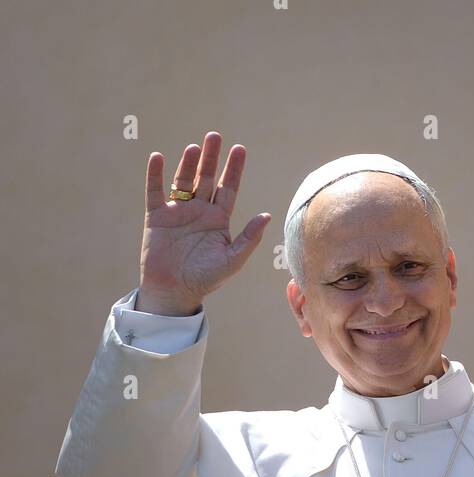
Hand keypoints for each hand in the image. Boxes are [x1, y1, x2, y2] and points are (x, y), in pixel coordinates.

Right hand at [137, 132, 271, 313]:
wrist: (175, 292)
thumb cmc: (206, 279)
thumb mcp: (233, 260)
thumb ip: (249, 238)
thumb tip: (267, 215)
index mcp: (218, 219)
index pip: (228, 188)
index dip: (233, 169)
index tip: (239, 149)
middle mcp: (199, 211)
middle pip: (206, 178)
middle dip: (211, 158)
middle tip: (215, 136)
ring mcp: (178, 211)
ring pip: (184, 181)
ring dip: (188, 164)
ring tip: (195, 148)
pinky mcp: (157, 216)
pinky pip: (155, 191)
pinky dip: (155, 175)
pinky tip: (158, 158)